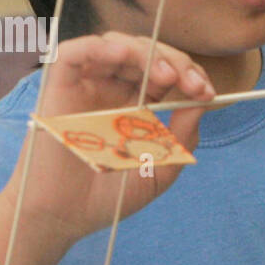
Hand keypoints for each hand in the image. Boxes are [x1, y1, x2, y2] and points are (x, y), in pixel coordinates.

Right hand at [1, 32, 216, 243]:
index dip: (189, 74)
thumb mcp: (159, 170)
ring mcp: (85, 86)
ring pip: (114, 45)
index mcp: (137, 105)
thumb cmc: (108, 198)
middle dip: (175, 61)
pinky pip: (72, 53)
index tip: (206, 92)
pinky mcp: (57, 87)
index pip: (167, 72)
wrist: (62, 219)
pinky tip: (120, 55)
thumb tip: (202, 103)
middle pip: (146, 53)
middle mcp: (112, 90)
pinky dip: (98, 47)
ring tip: (164, 74)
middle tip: (192, 83)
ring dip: (144, 52)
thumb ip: (182, 138)